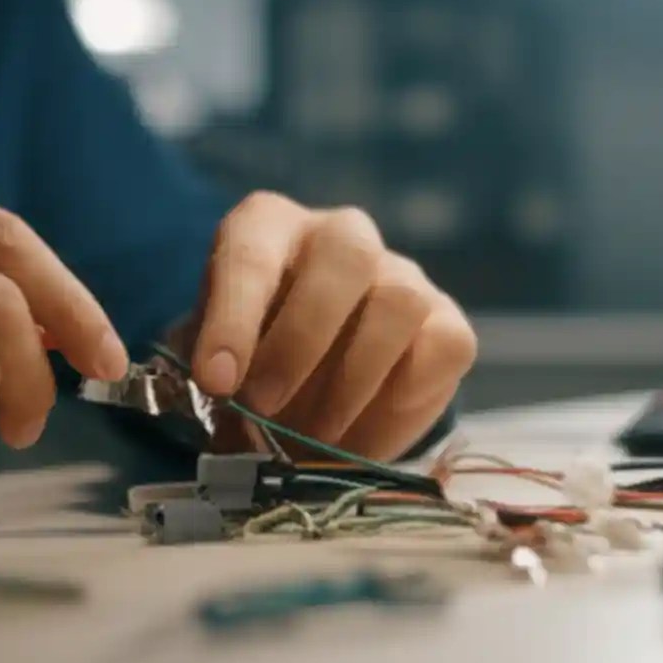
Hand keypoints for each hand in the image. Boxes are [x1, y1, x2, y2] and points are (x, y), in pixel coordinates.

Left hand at [188, 192, 476, 460]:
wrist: (311, 404)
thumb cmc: (251, 372)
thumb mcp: (218, 374)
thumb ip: (218, 382)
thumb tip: (226, 405)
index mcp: (268, 228)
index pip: (252, 250)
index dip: (232, 317)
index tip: (216, 382)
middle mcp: (339, 236)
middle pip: (345, 254)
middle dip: (300, 339)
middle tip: (266, 408)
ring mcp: (401, 275)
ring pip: (400, 301)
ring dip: (353, 379)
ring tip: (317, 435)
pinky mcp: (446, 323)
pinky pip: (444, 344)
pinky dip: (405, 395)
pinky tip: (366, 429)